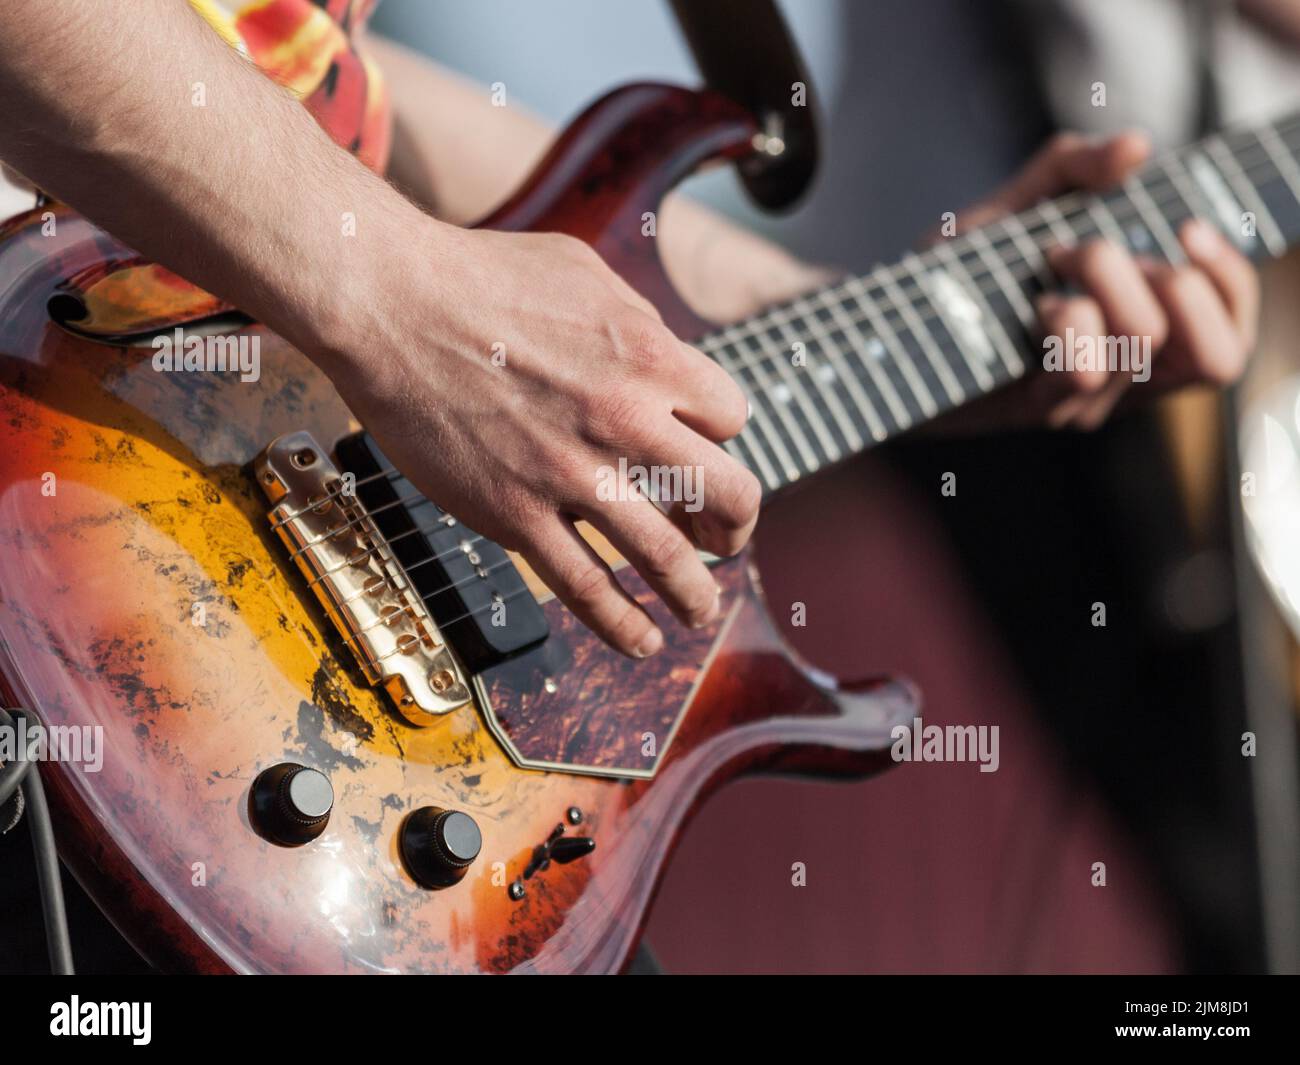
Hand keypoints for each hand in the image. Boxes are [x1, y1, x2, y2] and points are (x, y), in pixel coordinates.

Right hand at [321, 221, 761, 657]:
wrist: (390, 305)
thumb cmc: (482, 276)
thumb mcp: (586, 274)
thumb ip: (639, 324)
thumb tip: (667, 363)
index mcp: (650, 357)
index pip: (731, 416)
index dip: (722, 436)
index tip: (701, 450)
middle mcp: (625, 420)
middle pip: (728, 494)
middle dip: (736, 528)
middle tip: (724, 543)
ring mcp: (571, 474)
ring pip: (665, 557)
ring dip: (694, 595)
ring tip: (698, 611)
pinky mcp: (516, 515)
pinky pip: (585, 588)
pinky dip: (623, 625)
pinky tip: (642, 641)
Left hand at [937, 131, 1257, 430]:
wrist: (884, 321)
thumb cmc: (960, 273)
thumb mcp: (1020, 203)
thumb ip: (1075, 167)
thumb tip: (1137, 147)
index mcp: (1141, 339)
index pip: (1233, 343)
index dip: (1230, 284)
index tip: (1185, 226)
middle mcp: (1122, 380)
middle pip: (1214, 355)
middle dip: (1167, 276)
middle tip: (1093, 246)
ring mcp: (1081, 402)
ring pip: (1141, 343)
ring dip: (1103, 274)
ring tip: (1050, 257)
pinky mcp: (1034, 410)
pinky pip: (1081, 371)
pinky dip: (1066, 317)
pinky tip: (1033, 303)